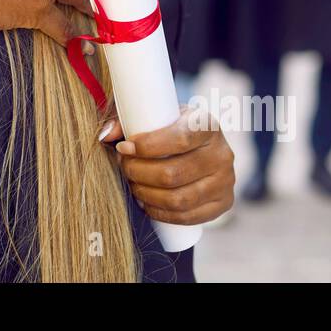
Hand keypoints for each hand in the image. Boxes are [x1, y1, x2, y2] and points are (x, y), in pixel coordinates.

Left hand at [99, 106, 234, 224]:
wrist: (199, 144)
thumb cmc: (169, 125)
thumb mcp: (153, 113)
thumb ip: (126, 120)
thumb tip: (105, 136)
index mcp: (207, 124)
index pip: (178, 140)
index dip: (146, 147)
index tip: (123, 147)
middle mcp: (222, 153)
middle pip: (172, 174)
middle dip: (139, 173)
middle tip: (124, 167)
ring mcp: (226, 181)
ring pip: (177, 199)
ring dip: (146, 194)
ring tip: (133, 184)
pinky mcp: (223, 203)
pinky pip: (187, 217)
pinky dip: (160, 212)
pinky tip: (146, 201)